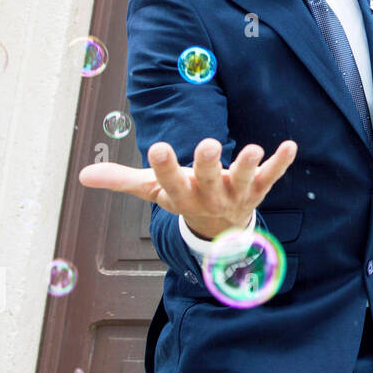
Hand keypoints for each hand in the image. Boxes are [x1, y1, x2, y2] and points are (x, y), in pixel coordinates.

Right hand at [77, 137, 296, 239]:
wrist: (218, 229)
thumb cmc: (182, 198)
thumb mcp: (152, 190)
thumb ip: (120, 180)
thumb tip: (82, 175)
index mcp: (180, 195)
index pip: (168, 182)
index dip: (163, 168)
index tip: (157, 148)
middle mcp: (207, 195)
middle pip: (205, 180)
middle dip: (205, 164)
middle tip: (206, 144)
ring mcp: (235, 193)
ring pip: (240, 179)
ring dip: (246, 165)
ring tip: (253, 148)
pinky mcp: (258, 188)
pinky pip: (271, 176)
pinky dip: (281, 163)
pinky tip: (290, 146)